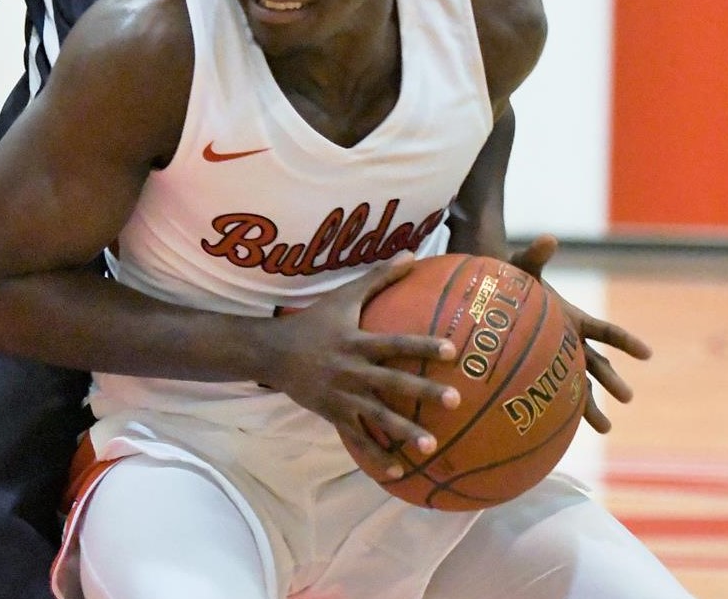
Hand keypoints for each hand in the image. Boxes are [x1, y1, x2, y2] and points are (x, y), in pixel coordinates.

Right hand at [264, 253, 460, 478]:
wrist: (272, 352)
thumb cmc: (314, 321)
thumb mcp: (343, 296)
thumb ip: (378, 278)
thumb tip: (412, 254)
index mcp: (357, 342)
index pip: (395, 343)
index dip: (422, 346)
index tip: (452, 351)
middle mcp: (352, 371)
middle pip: (392, 383)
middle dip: (423, 393)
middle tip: (455, 400)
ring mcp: (342, 396)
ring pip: (376, 418)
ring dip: (404, 433)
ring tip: (431, 447)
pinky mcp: (334, 415)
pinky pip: (357, 439)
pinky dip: (376, 457)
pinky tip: (399, 473)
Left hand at [509, 234, 652, 432]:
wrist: (490, 297)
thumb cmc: (509, 280)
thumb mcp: (522, 267)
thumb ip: (535, 255)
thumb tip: (549, 239)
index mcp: (575, 319)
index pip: (606, 332)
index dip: (626, 342)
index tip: (647, 353)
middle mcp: (571, 342)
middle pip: (598, 365)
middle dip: (613, 381)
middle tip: (627, 397)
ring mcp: (557, 360)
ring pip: (580, 387)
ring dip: (592, 407)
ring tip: (604, 429)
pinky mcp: (537, 372)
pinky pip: (552, 395)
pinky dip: (558, 412)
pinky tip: (560, 433)